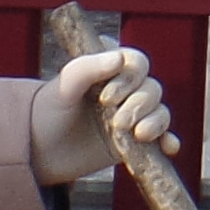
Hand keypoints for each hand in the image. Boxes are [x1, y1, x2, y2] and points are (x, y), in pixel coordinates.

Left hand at [34, 46, 178, 185]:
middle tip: (117, 123)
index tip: (105, 98)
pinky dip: (168, 141)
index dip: (129, 80)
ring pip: (160, 112)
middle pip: (152, 89)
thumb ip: (86, 68)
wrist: (40, 150)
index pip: (136, 63)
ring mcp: (133, 114)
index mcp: (110, 68)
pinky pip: (162, 137)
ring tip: (138, 135)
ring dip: (156, 122)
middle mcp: (126, 88)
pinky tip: (169, 148)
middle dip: (139, 105)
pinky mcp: (136, 140)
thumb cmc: (50, 111)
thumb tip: (119, 59)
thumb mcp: (63, 87)